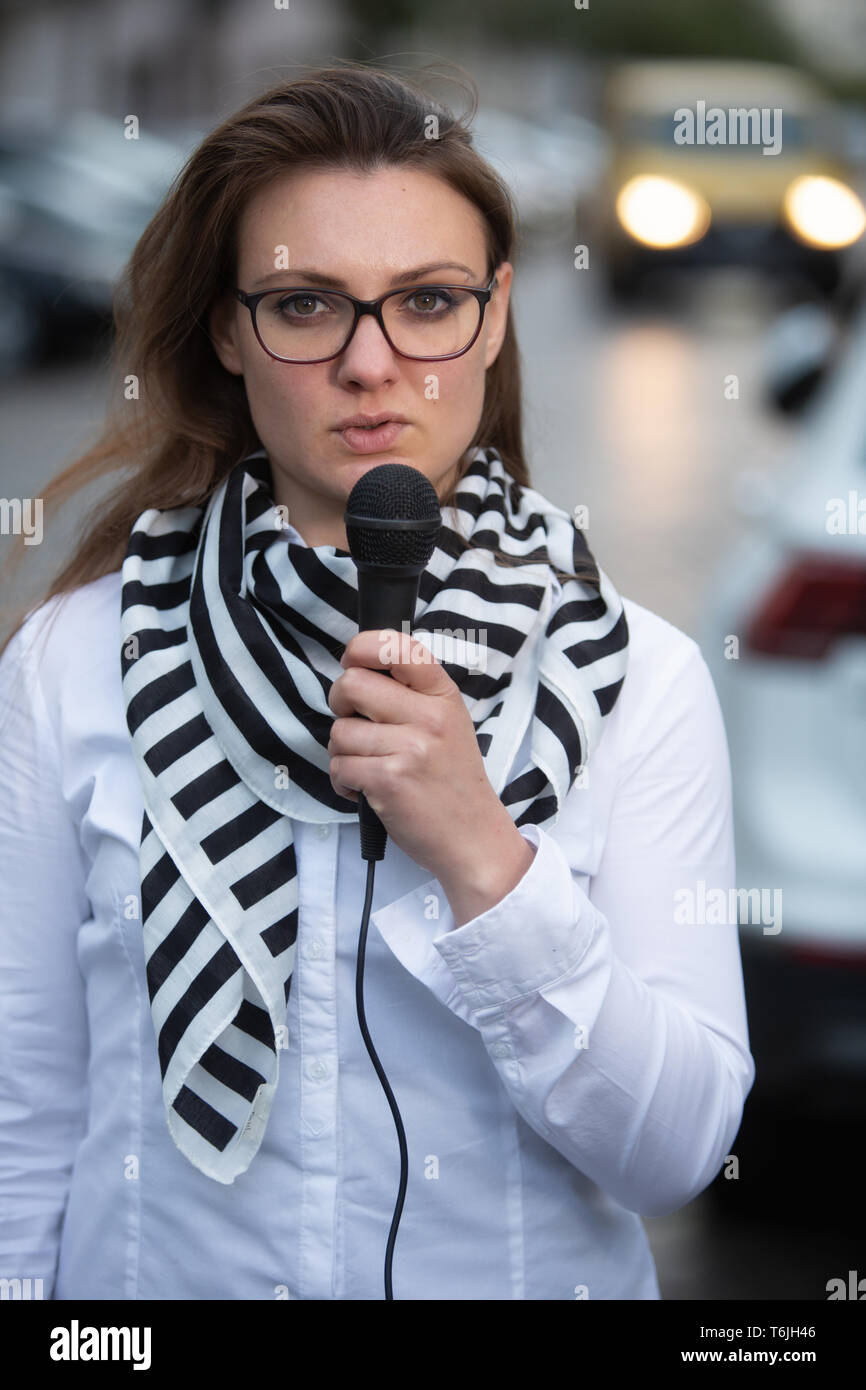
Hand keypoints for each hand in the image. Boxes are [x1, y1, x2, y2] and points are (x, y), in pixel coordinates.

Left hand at [327, 628, 535, 924]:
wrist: (474, 838)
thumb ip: (410, 695)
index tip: (353, 665)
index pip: (395, 646)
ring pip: (339, 731)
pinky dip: (343, 782)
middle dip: (338, 704)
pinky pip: (339, 766)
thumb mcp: (447, 723)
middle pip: (351, 683)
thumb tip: (354, 671)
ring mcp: (411, 748)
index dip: (360, 648)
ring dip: (342, 753)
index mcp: (442, 694)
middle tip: (354, 724)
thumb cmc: (451, 780)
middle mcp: (429, 716)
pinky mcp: (390, 781)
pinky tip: (365, 790)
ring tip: (368, 767)